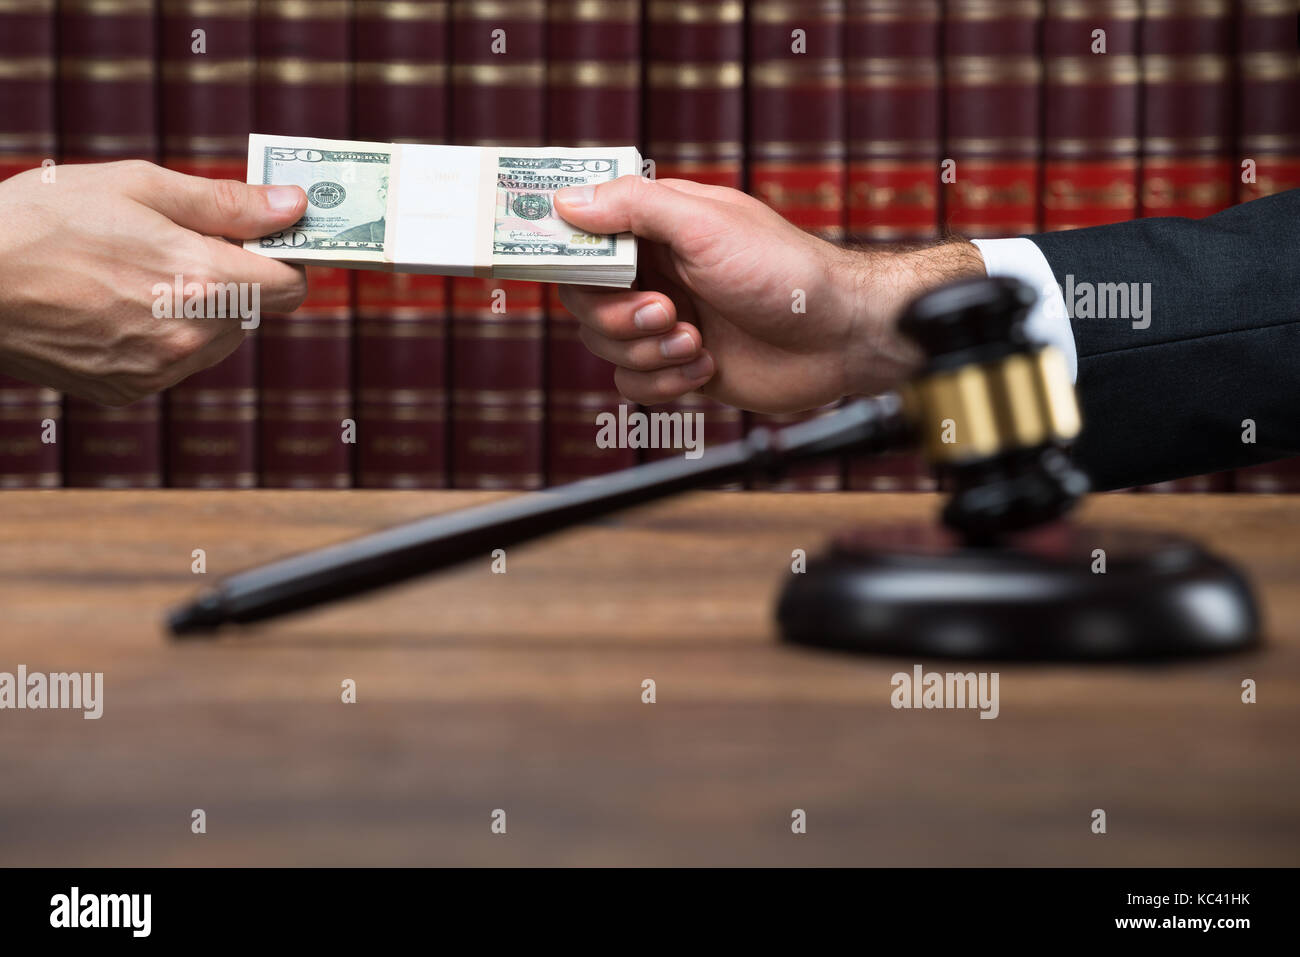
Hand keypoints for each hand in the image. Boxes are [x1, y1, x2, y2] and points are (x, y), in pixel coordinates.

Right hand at [0, 160, 308, 404]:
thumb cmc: (45, 219)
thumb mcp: (139, 186)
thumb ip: (227, 204)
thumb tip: (294, 206)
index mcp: (204, 281)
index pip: (292, 285)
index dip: (283, 258)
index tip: (263, 240)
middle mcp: (192, 335)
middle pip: (255, 312)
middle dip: (235, 279)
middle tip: (179, 246)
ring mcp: (161, 369)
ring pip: (219, 339)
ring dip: (202, 310)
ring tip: (138, 274)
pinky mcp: (130, 389)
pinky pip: (175, 361)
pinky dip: (163, 335)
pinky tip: (115, 305)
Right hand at [554, 176, 984, 412]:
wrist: (837, 338)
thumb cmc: (785, 274)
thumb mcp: (706, 225)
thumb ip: (634, 208)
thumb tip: (568, 201)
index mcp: (658, 228)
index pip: (584, 236)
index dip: (563, 252)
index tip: (557, 265)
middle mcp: (657, 274)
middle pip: (584, 300)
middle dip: (617, 316)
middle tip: (666, 312)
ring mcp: (667, 322)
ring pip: (605, 346)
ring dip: (646, 352)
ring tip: (695, 340)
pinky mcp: (680, 367)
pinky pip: (633, 385)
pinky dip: (663, 383)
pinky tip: (705, 367)